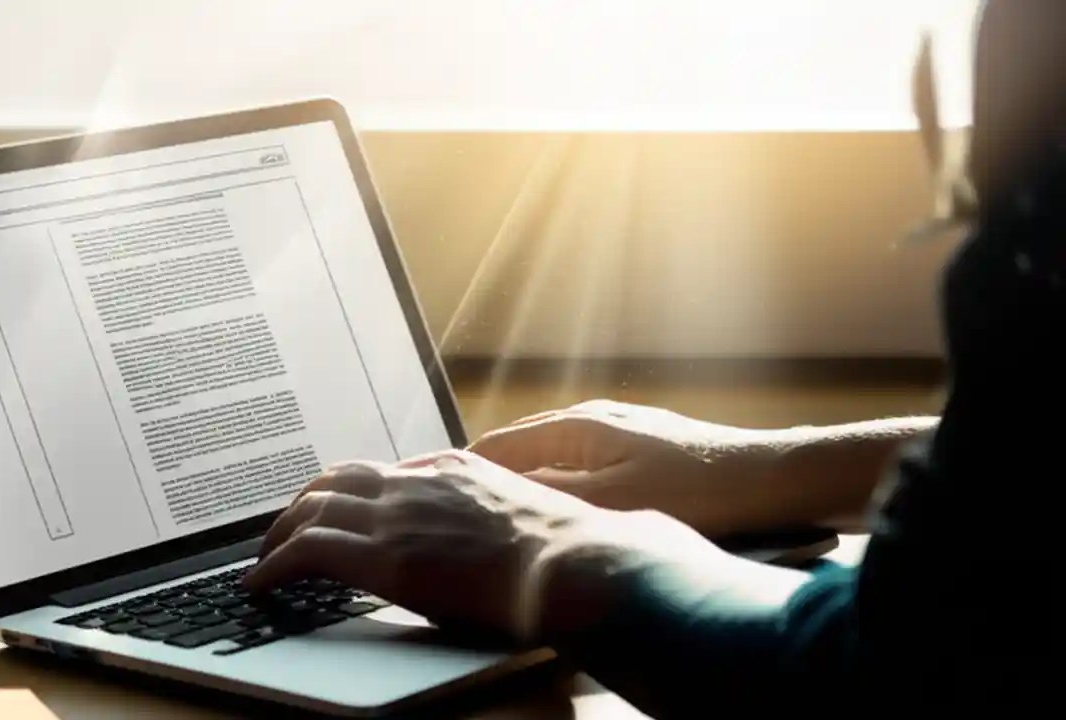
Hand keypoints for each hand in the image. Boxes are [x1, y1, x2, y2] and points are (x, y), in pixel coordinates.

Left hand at [243, 449, 717, 641]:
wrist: (574, 564)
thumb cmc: (564, 551)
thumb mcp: (519, 512)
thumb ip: (486, 510)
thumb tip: (479, 531)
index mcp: (450, 468)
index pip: (379, 471)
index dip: (346, 492)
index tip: (333, 510)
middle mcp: (416, 482)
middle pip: (335, 480)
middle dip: (303, 505)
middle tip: (285, 530)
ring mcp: (398, 516)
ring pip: (312, 508)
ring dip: (281, 533)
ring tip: (266, 558)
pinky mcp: (385, 556)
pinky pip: (309, 550)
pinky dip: (276, 564)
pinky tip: (262, 583)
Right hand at [468, 400, 769, 535]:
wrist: (770, 475)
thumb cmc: (697, 489)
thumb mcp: (614, 501)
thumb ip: (552, 494)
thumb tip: (493, 490)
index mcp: (576, 427)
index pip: (494, 449)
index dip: (457, 473)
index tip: (425, 493)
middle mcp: (588, 418)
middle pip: (515, 448)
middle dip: (480, 475)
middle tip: (447, 505)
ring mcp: (614, 428)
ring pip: (545, 454)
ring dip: (517, 479)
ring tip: (490, 508)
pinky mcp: (636, 443)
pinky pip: (574, 461)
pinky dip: (551, 481)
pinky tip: (554, 505)